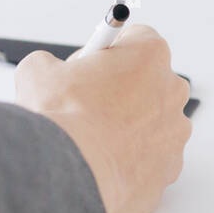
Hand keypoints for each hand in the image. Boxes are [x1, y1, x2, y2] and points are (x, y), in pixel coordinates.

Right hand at [15, 24, 191, 212]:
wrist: (68, 172)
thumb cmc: (62, 118)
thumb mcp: (38, 70)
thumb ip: (52, 64)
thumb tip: (47, 71)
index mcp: (149, 54)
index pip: (137, 39)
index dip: (108, 52)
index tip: (92, 65)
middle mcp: (172, 89)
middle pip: (149, 81)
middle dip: (123, 90)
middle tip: (89, 103)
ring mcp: (175, 132)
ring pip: (152, 123)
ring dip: (129, 127)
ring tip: (94, 139)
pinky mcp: (169, 169)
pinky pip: (151, 159)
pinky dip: (131, 161)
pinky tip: (104, 163)